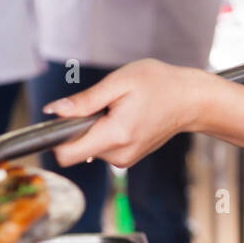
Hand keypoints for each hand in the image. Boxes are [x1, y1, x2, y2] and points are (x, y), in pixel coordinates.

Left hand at [44, 59, 217, 167]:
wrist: (191, 100)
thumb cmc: (159, 84)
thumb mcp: (119, 82)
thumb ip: (85, 101)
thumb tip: (53, 111)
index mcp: (115, 136)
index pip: (66, 155)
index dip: (56, 137)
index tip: (63, 117)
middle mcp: (119, 155)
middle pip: (76, 148)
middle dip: (81, 125)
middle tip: (105, 103)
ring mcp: (124, 160)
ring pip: (89, 147)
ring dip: (95, 127)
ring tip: (120, 108)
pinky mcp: (127, 158)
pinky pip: (102, 147)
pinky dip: (105, 132)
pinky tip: (125, 116)